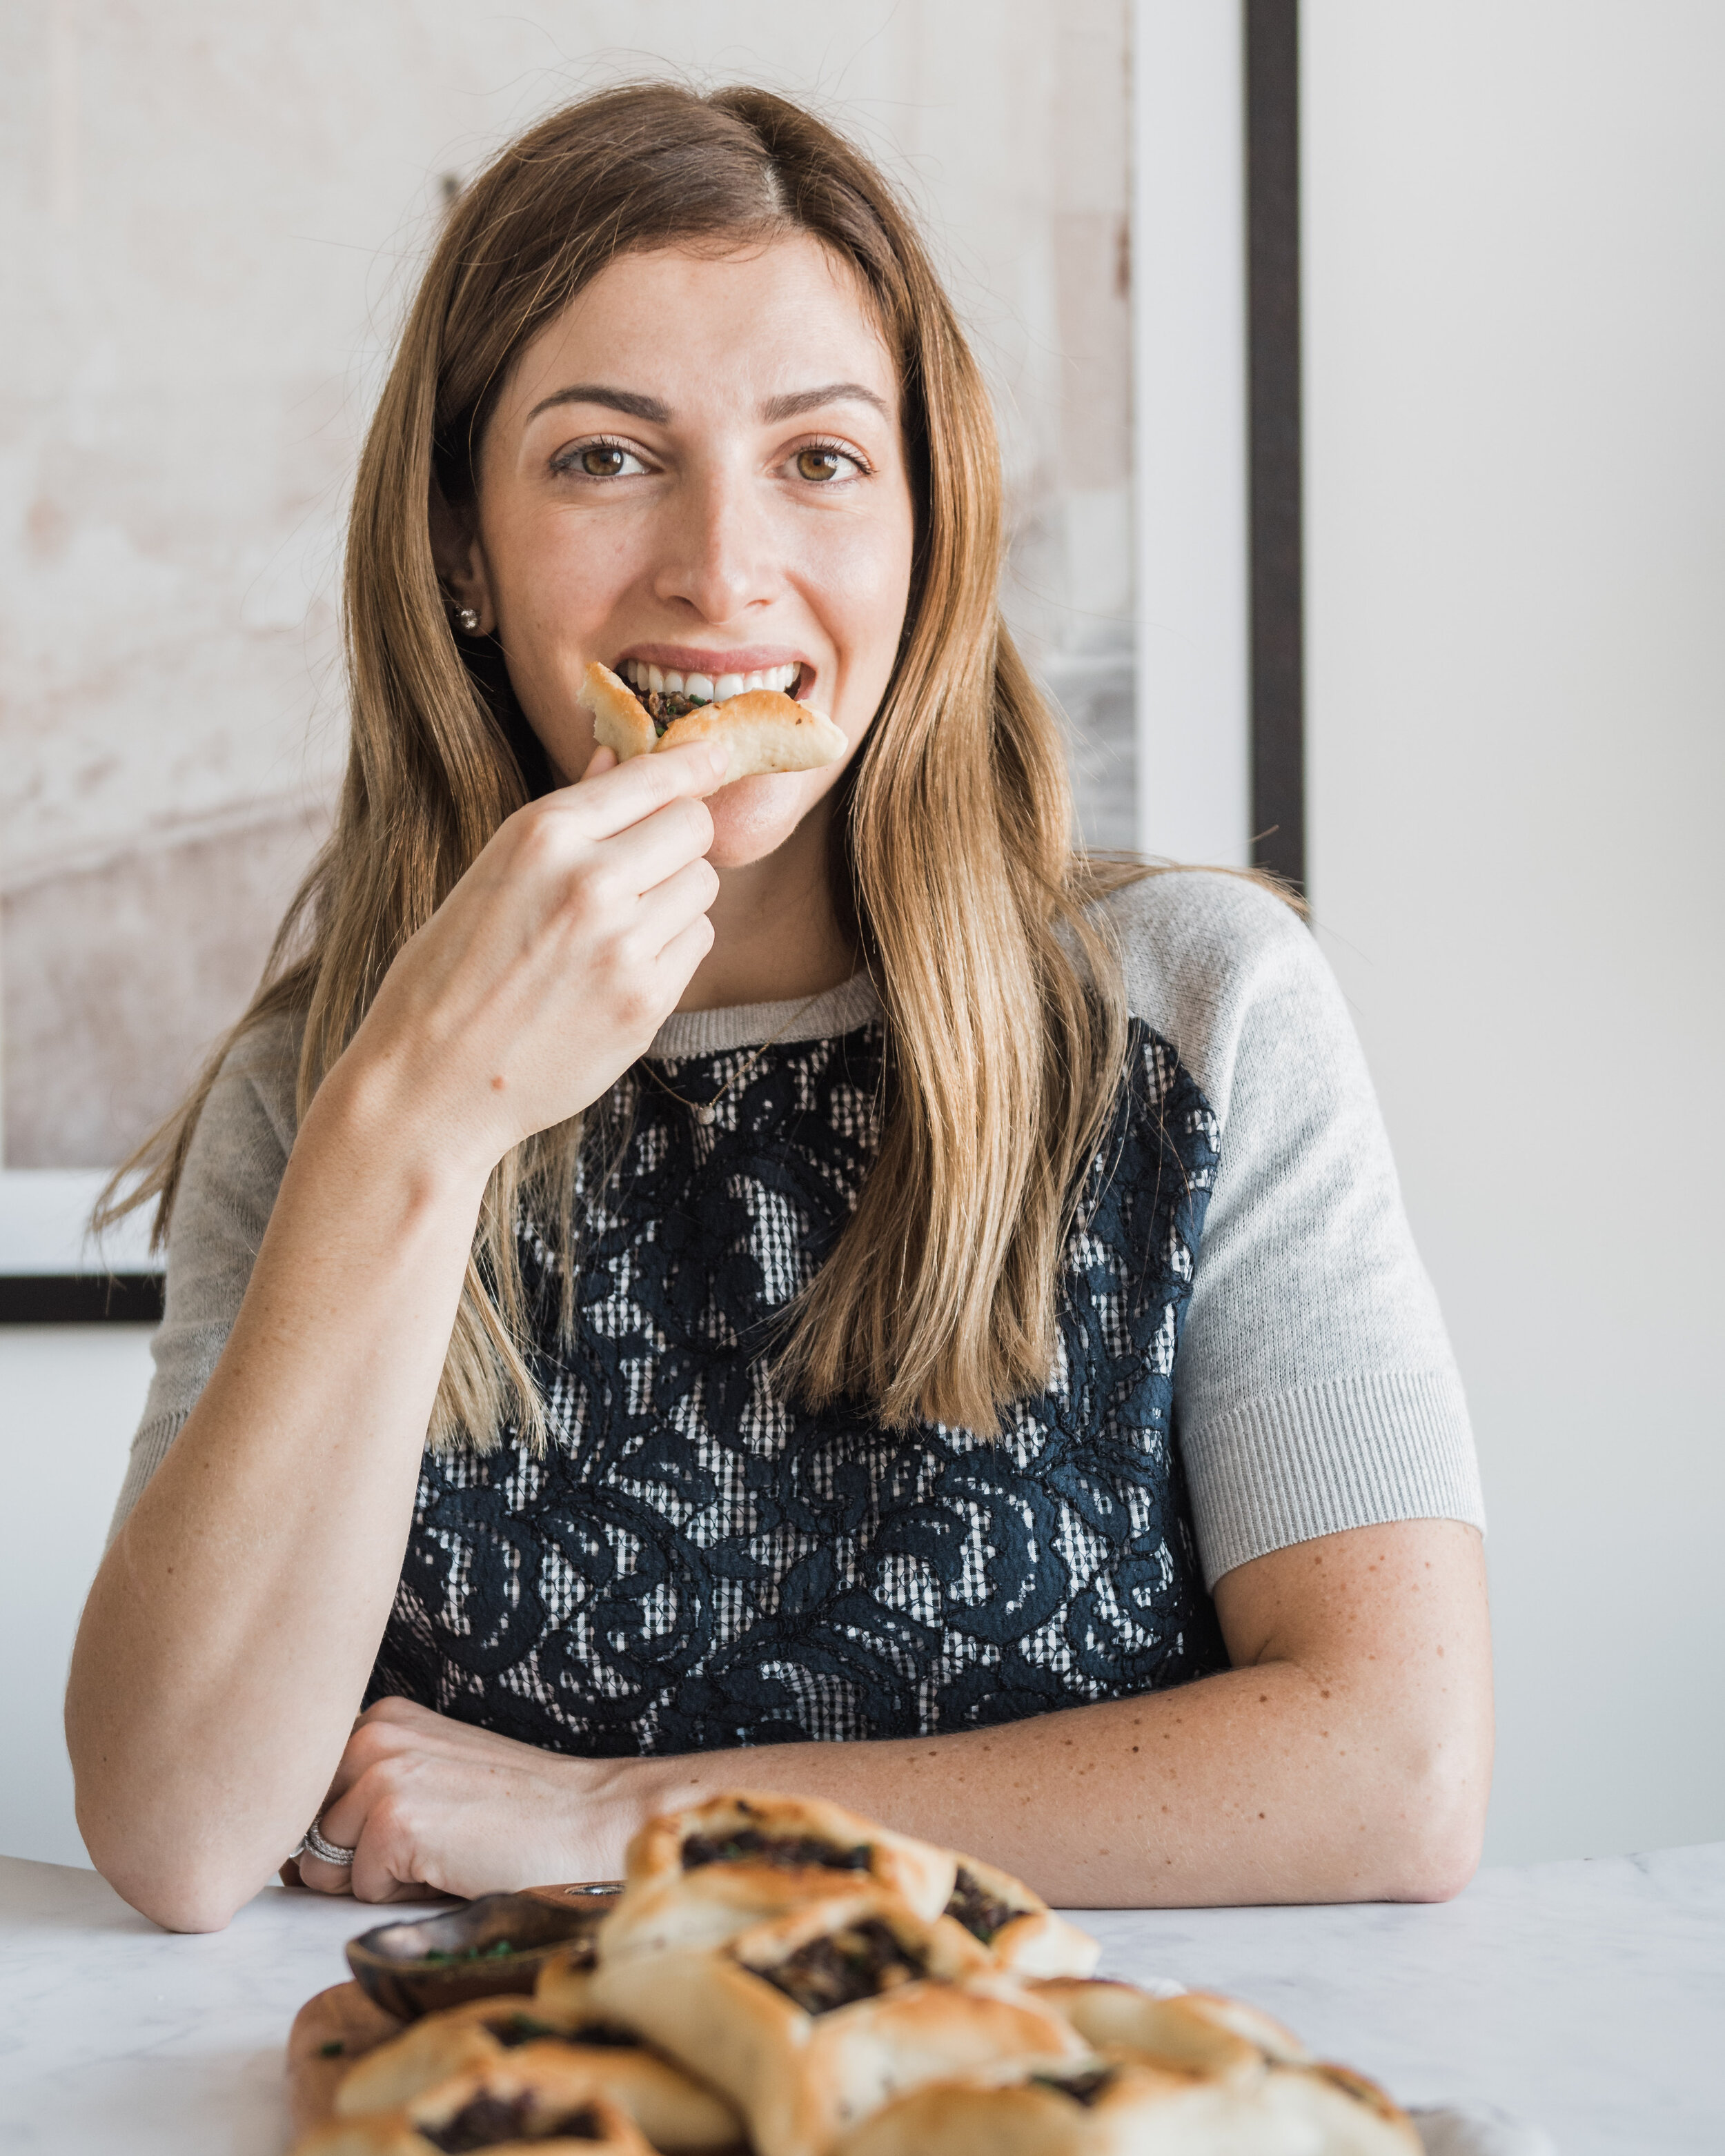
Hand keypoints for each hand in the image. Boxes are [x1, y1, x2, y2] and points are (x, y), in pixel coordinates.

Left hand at [292, 1696, 645, 1903]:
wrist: (587, 1818)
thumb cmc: (511, 1811)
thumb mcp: (428, 1778)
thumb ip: (357, 1799)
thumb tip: (283, 1860)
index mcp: (378, 1718)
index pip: (302, 1797)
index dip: (338, 1835)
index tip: (401, 1832)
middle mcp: (372, 1734)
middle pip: (303, 1833)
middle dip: (348, 1861)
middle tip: (426, 1846)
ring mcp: (383, 1774)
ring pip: (323, 1865)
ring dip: (373, 1880)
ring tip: (439, 1854)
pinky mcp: (396, 1821)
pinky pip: (359, 1890)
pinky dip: (401, 1895)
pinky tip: (451, 1865)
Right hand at [326, 740, 726, 1180]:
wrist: (430, 1085)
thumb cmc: (446, 977)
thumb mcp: (490, 876)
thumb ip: (567, 818)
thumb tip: (620, 754)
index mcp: (540, 835)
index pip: (654, 777)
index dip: (693, 766)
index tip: (714, 759)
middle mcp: (591, 880)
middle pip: (693, 827)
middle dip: (677, 839)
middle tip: (642, 867)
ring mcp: (624, 944)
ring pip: (703, 885)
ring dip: (676, 897)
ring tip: (616, 928)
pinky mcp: (646, 1000)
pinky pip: (696, 944)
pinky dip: (672, 949)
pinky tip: (618, 970)